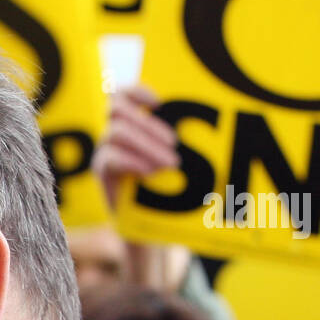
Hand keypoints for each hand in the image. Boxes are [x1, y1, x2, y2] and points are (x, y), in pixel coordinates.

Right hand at [93, 84, 190, 292]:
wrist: (151, 226)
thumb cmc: (170, 188)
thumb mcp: (178, 160)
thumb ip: (182, 141)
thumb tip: (216, 119)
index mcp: (131, 122)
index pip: (122, 94)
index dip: (137, 92)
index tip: (160, 102)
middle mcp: (113, 133)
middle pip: (117, 110)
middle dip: (149, 124)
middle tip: (175, 143)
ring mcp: (105, 152)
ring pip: (115, 133)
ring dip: (145, 145)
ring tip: (169, 163)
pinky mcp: (102, 173)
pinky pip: (110, 158)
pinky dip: (132, 161)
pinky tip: (151, 173)